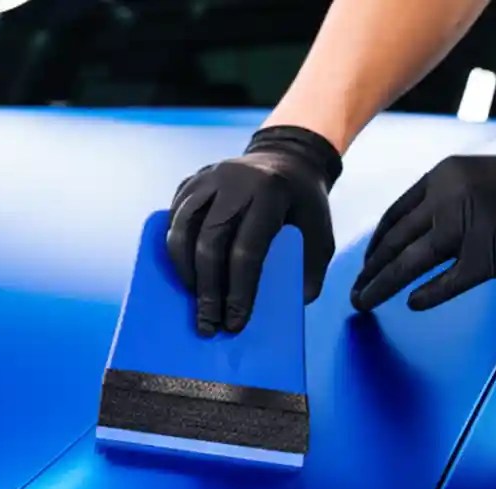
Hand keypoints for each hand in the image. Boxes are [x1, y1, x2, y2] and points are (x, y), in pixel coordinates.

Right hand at [167, 126, 342, 336]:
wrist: (290, 157)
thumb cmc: (304, 205)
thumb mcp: (320, 236)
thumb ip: (307, 273)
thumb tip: (279, 312)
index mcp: (269, 194)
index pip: (246, 250)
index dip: (238, 291)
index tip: (234, 324)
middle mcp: (234, 182)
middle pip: (208, 242)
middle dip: (206, 289)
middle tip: (207, 323)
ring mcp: (207, 178)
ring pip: (182, 229)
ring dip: (183, 270)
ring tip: (192, 298)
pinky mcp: (191, 181)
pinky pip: (174, 218)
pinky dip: (176, 248)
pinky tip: (186, 272)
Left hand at [352, 140, 495, 311]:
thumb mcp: (476, 180)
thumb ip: (443, 202)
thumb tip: (408, 237)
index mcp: (442, 177)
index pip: (394, 216)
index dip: (376, 245)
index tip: (366, 264)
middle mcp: (449, 197)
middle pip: (395, 241)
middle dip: (371, 270)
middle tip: (355, 290)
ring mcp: (468, 225)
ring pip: (410, 262)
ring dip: (381, 285)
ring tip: (364, 301)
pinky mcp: (489, 253)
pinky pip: (447, 281)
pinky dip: (426, 294)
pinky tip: (412, 304)